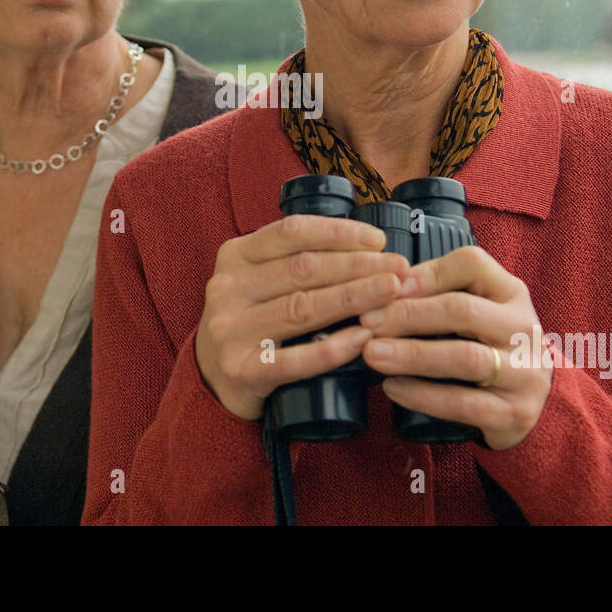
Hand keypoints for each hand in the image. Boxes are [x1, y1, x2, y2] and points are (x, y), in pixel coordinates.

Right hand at [196, 213, 410, 419]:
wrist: (211, 378)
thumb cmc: (252, 320)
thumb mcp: (258, 278)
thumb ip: (294, 259)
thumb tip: (369, 247)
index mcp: (235, 255)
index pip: (291, 232)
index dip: (338, 233)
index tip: (378, 240)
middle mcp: (227, 289)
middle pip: (303, 269)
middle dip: (358, 265)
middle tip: (400, 268)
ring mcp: (231, 331)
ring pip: (302, 308)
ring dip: (353, 297)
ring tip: (392, 292)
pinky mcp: (241, 371)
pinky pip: (295, 360)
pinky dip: (333, 348)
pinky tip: (364, 338)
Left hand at [358, 245, 551, 450]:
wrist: (530, 402)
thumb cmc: (489, 346)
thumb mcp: (477, 310)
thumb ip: (440, 294)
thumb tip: (388, 285)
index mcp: (511, 293)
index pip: (472, 264)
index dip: (427, 273)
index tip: (389, 286)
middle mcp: (524, 328)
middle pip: (463, 311)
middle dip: (409, 315)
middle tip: (367, 322)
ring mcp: (524, 373)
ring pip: (464, 358)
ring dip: (411, 355)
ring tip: (372, 355)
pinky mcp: (515, 413)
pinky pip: (463, 403)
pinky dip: (422, 395)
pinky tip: (393, 388)